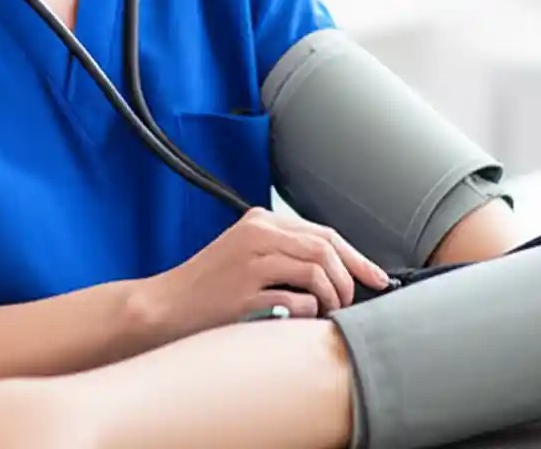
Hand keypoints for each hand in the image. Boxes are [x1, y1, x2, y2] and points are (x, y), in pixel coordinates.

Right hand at [156, 207, 391, 333]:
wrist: (163, 308)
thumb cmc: (208, 288)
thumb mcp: (246, 254)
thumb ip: (285, 252)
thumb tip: (339, 269)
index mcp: (260, 221)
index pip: (324, 233)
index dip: (357, 257)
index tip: (377, 277)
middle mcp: (257, 234)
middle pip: (327, 249)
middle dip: (349, 278)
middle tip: (349, 301)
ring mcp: (251, 262)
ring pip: (318, 271)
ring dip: (333, 296)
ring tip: (328, 311)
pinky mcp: (245, 291)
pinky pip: (298, 300)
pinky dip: (310, 312)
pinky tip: (301, 320)